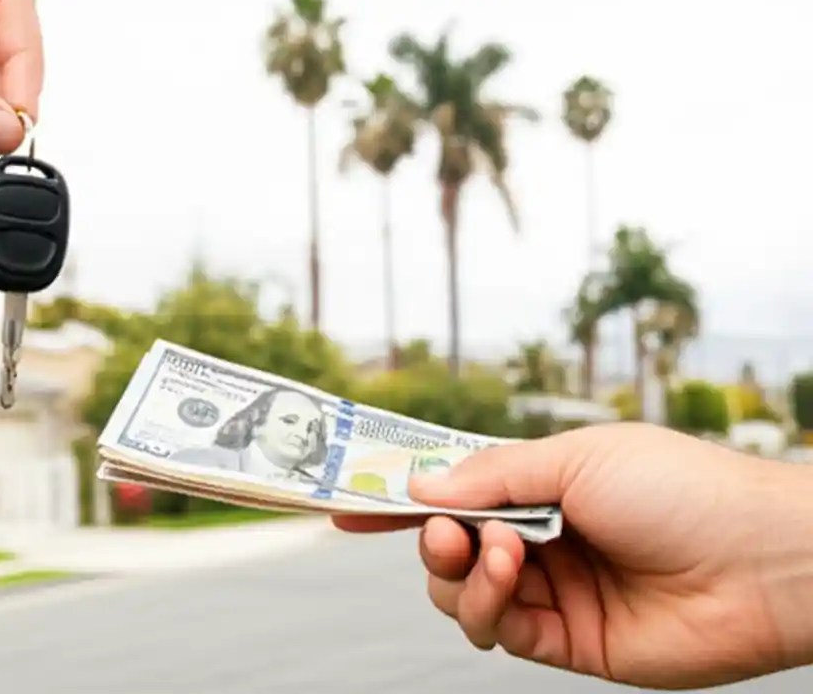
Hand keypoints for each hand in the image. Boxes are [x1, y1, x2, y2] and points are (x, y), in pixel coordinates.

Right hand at [333, 423, 812, 689]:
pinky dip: (487, 606)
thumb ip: (491, 477)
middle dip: (431, 539)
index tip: (345, 501)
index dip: (401, 499)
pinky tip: (512, 576)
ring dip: (461, 573)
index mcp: (544, 488)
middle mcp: (540, 542)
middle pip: (447, 549)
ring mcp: (551, 594)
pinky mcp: (566, 643)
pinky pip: (496, 631)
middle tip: (442, 530)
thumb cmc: (680, 488)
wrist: (759, 561)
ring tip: (497, 552)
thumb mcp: (576, 460)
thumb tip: (420, 484)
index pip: (457, 494)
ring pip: (461, 595)